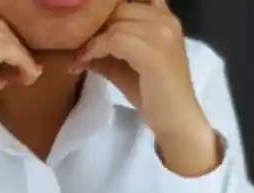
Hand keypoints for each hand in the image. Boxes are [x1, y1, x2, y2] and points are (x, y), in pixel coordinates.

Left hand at [72, 0, 220, 176]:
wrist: (177, 120)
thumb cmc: (153, 94)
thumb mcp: (123, 66)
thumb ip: (104, 50)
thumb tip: (76, 44)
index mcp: (163, 17)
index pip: (125, 3)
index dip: (103, 16)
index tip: (87, 37)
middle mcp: (166, 19)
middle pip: (117, 8)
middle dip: (94, 27)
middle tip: (79, 49)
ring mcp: (163, 34)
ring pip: (114, 23)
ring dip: (92, 41)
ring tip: (81, 59)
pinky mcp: (155, 53)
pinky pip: (115, 40)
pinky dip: (96, 50)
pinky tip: (86, 63)